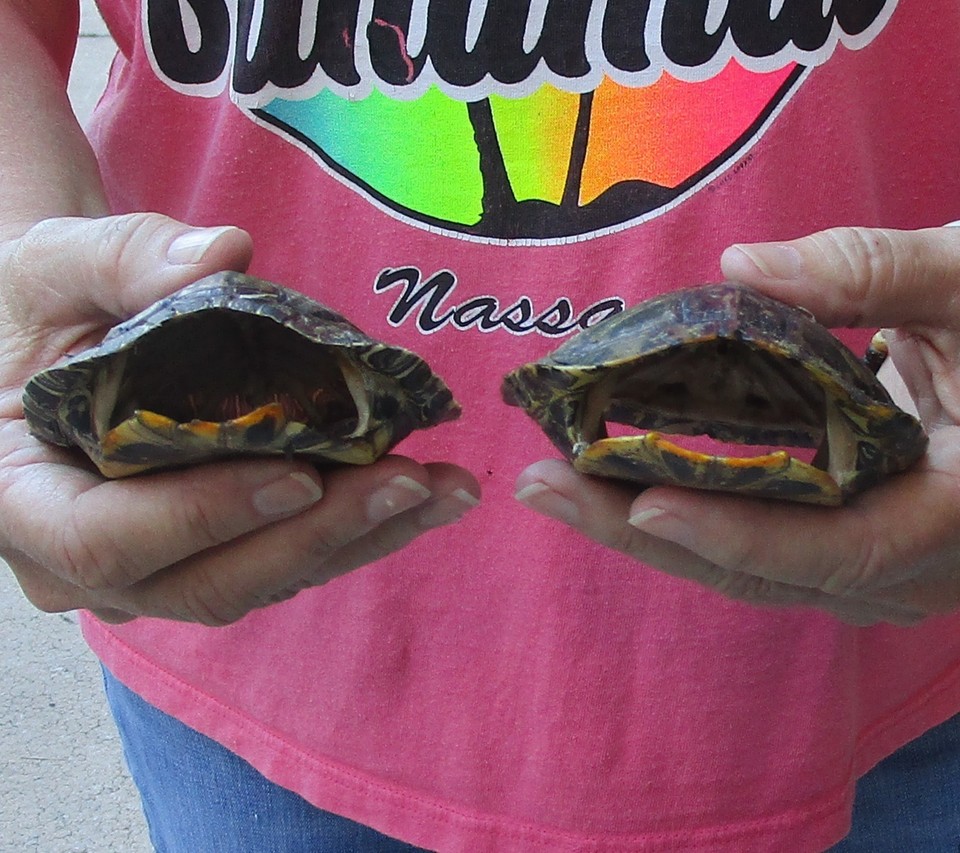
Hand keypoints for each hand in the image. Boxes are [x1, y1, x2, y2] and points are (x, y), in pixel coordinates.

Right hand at [0, 214, 478, 624]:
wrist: (58, 340)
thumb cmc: (36, 306)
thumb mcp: (54, 266)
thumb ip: (120, 259)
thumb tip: (223, 254)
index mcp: (22, 503)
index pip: (105, 539)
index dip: (204, 517)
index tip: (297, 475)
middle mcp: (88, 563)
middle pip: (207, 582)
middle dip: (315, 535)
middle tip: (406, 480)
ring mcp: (155, 569)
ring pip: (262, 580)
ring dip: (359, 538)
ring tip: (441, 489)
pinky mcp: (212, 552)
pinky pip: (285, 558)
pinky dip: (356, 528)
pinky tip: (422, 492)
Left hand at [516, 225, 959, 625]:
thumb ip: (871, 273)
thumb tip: (741, 271)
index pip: (842, 547)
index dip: (739, 533)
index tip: (642, 504)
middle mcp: (916, 562)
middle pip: (764, 567)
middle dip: (645, 531)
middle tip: (543, 483)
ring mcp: (878, 562)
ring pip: (748, 565)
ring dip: (645, 527)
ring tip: (552, 483)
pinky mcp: (845, 539)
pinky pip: (754, 540)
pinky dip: (684, 511)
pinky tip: (612, 477)